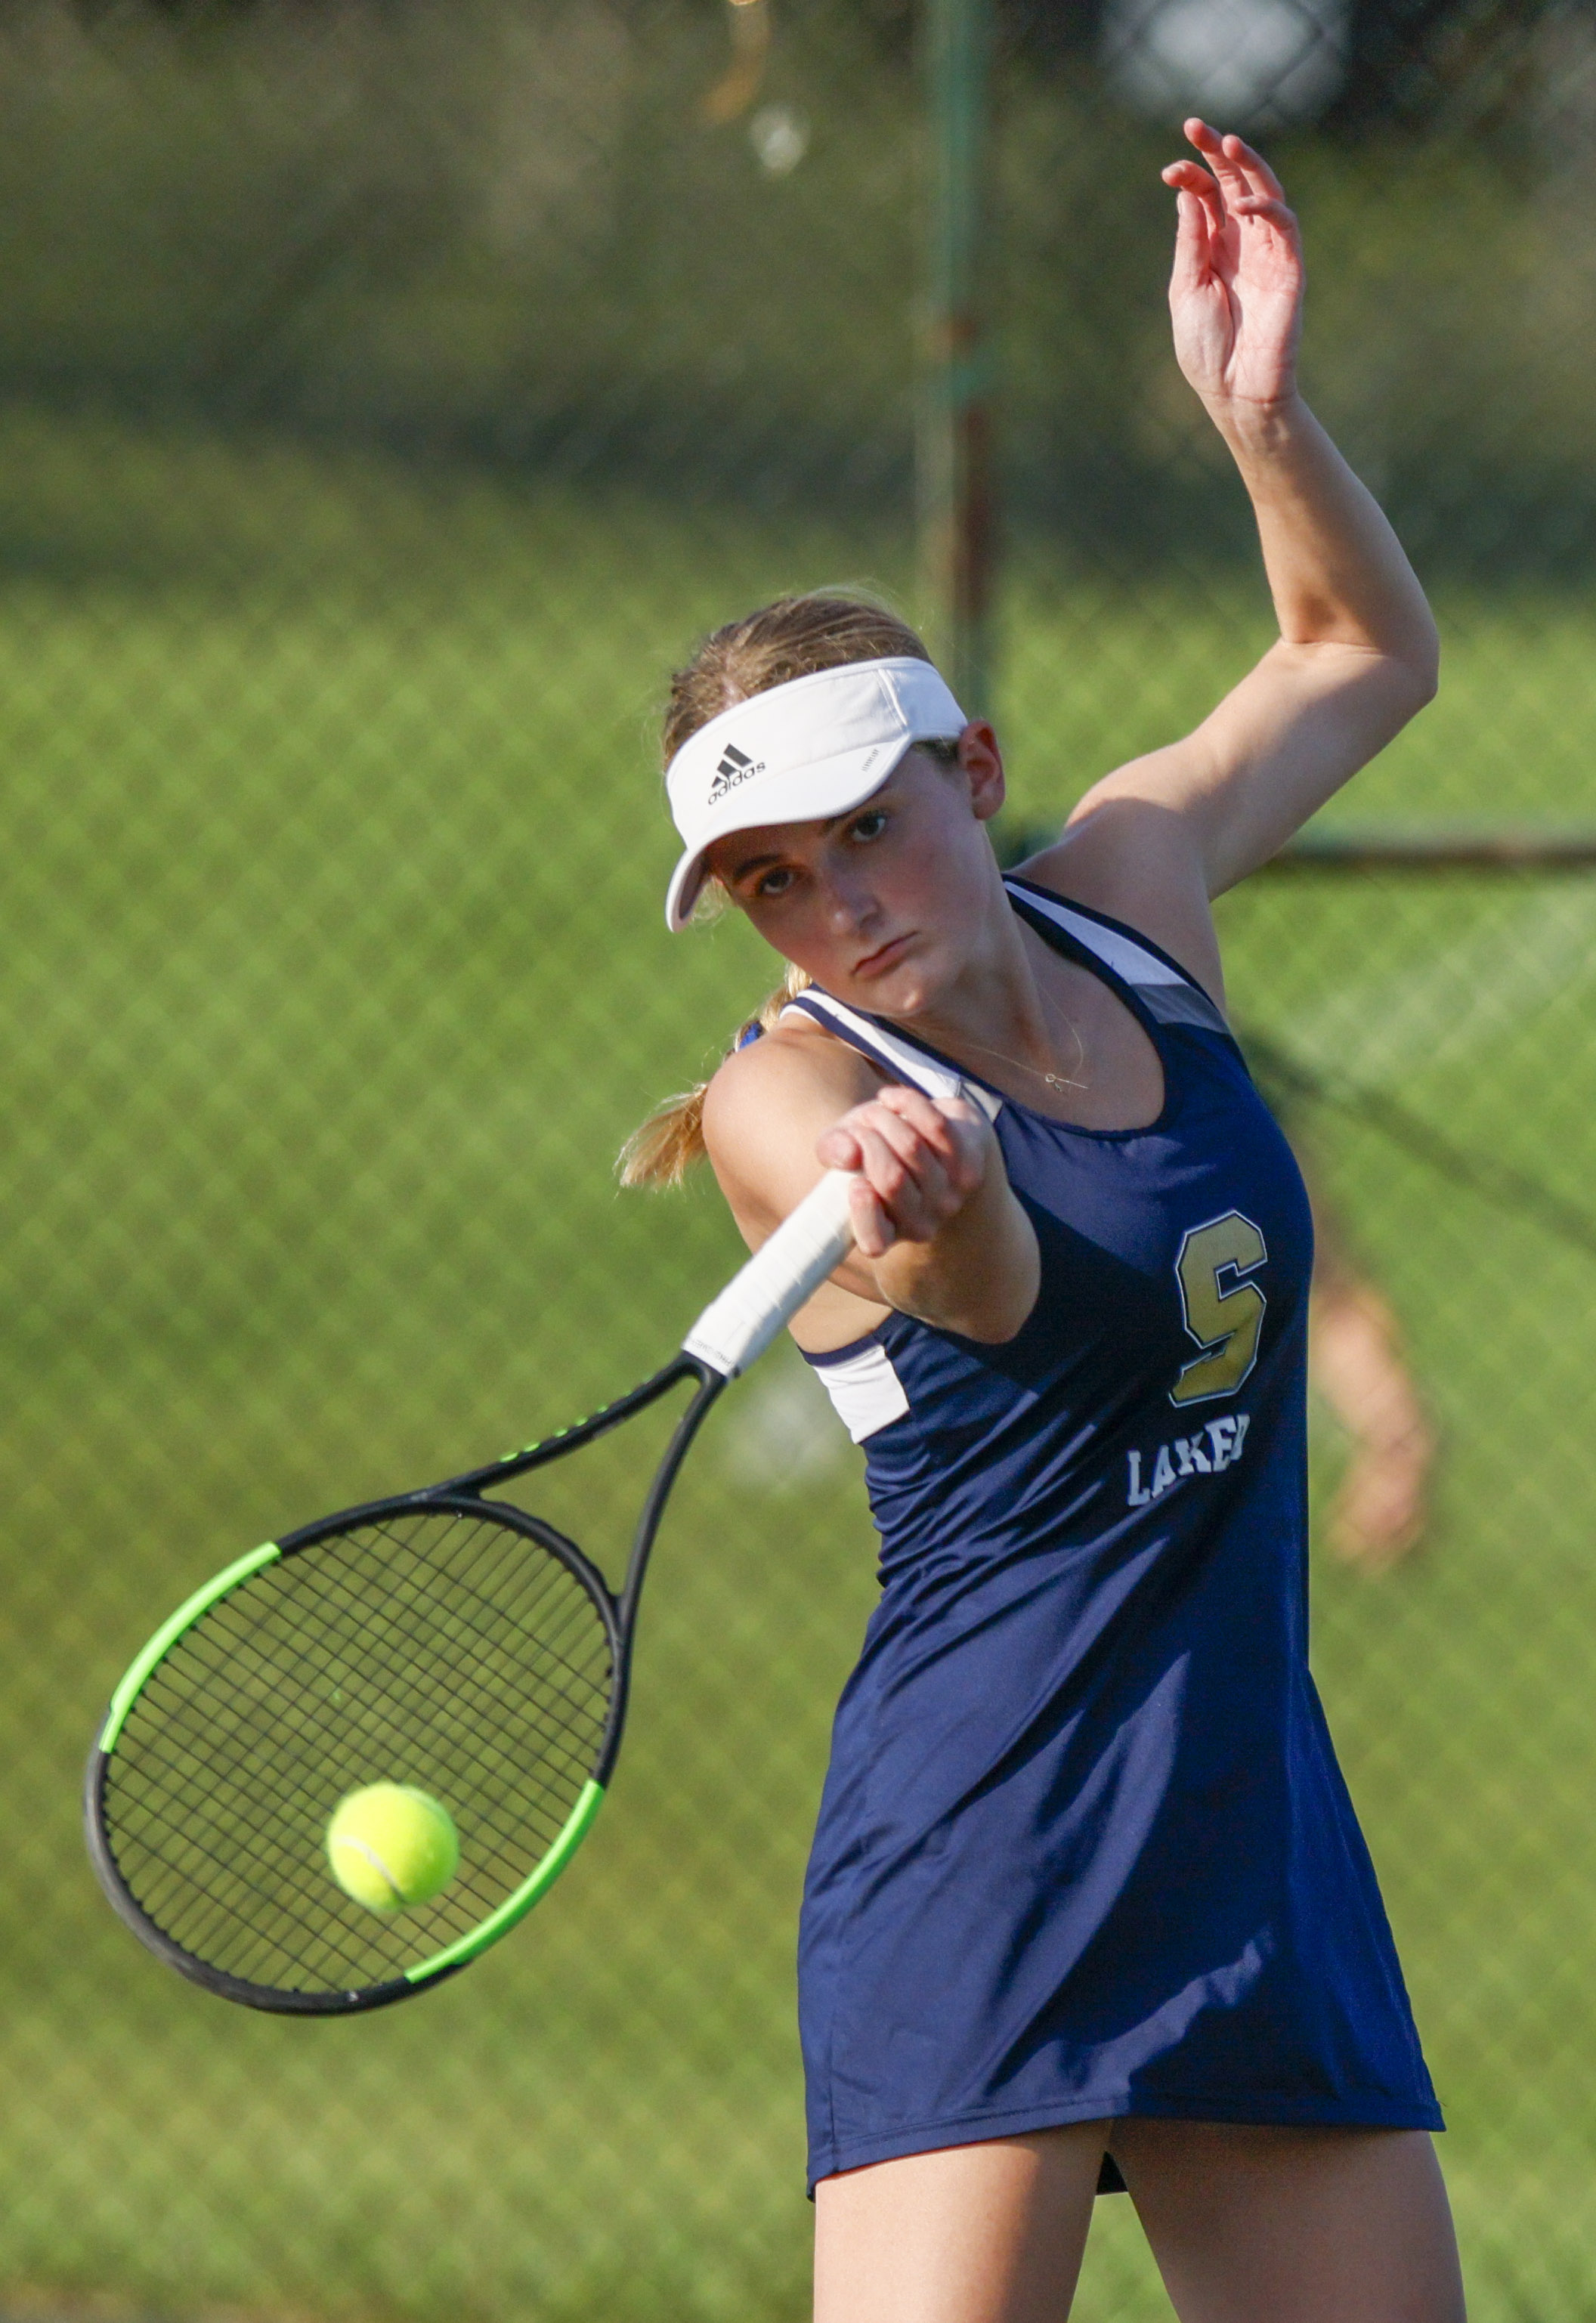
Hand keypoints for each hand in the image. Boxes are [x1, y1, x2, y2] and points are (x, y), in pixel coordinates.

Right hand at [814, 1086, 988, 1260]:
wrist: (935, 1135)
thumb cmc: (878, 1148)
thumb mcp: (845, 1149)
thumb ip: (833, 1150)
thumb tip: (848, 1151)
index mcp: (885, 1233)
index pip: (874, 1241)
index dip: (863, 1212)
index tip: (855, 1183)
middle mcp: (920, 1225)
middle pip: (891, 1179)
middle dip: (868, 1139)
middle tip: (860, 1127)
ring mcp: (948, 1199)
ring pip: (911, 1147)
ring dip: (885, 1117)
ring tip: (876, 1111)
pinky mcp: (968, 1169)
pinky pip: (936, 1127)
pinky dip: (907, 1103)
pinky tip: (891, 1098)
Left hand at [1161, 119, 1302, 412]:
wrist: (1235, 390)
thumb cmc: (1206, 349)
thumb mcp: (1187, 287)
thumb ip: (1192, 241)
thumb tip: (1189, 193)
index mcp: (1214, 247)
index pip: (1207, 196)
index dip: (1191, 175)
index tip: (1170, 168)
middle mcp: (1242, 242)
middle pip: (1234, 182)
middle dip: (1217, 152)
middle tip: (1196, 126)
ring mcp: (1268, 251)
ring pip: (1264, 191)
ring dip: (1248, 164)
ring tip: (1228, 142)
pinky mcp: (1290, 266)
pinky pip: (1285, 225)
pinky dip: (1267, 207)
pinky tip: (1243, 204)